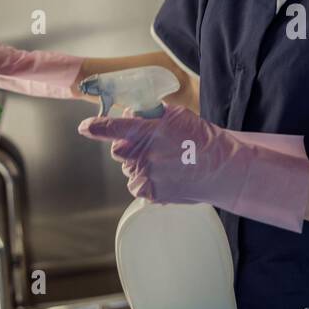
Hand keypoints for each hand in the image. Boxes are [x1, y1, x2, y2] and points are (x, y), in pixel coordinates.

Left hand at [77, 105, 308, 231]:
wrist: (223, 170)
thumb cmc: (203, 140)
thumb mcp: (179, 116)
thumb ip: (150, 114)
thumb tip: (130, 117)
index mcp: (147, 131)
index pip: (112, 128)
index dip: (95, 127)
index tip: (85, 127)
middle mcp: (143, 155)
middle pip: (119, 150)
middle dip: (130, 147)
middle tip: (153, 146)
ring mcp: (146, 176)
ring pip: (129, 169)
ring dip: (141, 165)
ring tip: (167, 163)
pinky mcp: (151, 193)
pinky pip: (138, 186)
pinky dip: (149, 181)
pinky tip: (168, 175)